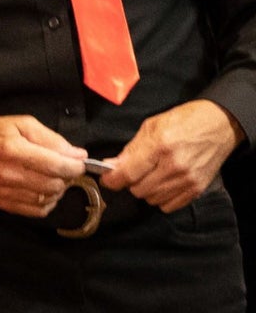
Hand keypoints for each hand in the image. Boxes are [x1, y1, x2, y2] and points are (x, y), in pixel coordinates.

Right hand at [0, 114, 86, 216]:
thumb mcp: (21, 124)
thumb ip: (51, 138)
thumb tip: (78, 155)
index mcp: (15, 149)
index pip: (57, 165)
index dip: (75, 166)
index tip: (78, 162)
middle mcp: (10, 173)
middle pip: (55, 184)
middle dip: (66, 176)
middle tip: (61, 167)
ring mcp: (6, 191)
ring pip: (49, 198)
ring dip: (57, 189)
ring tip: (51, 177)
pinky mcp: (4, 203)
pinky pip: (37, 211)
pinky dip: (46, 202)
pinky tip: (42, 190)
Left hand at [100, 100, 244, 210]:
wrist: (219, 125)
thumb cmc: (184, 121)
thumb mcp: (151, 126)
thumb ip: (130, 149)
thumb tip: (111, 166)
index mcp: (160, 146)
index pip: (129, 173)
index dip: (112, 179)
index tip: (106, 179)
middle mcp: (174, 166)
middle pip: (139, 189)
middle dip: (130, 182)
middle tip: (133, 171)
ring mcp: (188, 180)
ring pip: (153, 199)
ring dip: (145, 190)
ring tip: (150, 175)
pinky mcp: (197, 189)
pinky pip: (169, 205)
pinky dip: (161, 198)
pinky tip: (162, 184)